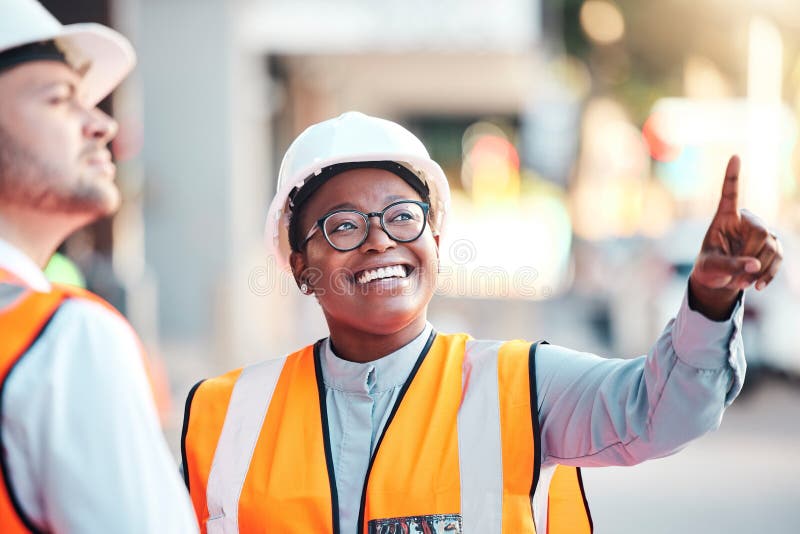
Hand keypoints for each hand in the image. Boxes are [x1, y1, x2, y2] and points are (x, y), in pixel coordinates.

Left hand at [689, 155, 782, 319]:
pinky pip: (779, 257)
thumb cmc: (708, 268)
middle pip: (760, 230)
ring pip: (772, 246)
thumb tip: (754, 265)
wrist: (719, 280)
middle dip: (751, 254)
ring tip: (742, 283)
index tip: (734, 156)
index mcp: (724, 218)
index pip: (729, 193)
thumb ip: (729, 265)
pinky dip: (770, 273)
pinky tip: (758, 286)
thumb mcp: (710, 268)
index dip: (732, 176)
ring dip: (759, 268)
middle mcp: (744, 221)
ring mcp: (761, 232)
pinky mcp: (772, 246)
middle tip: (737, 275)